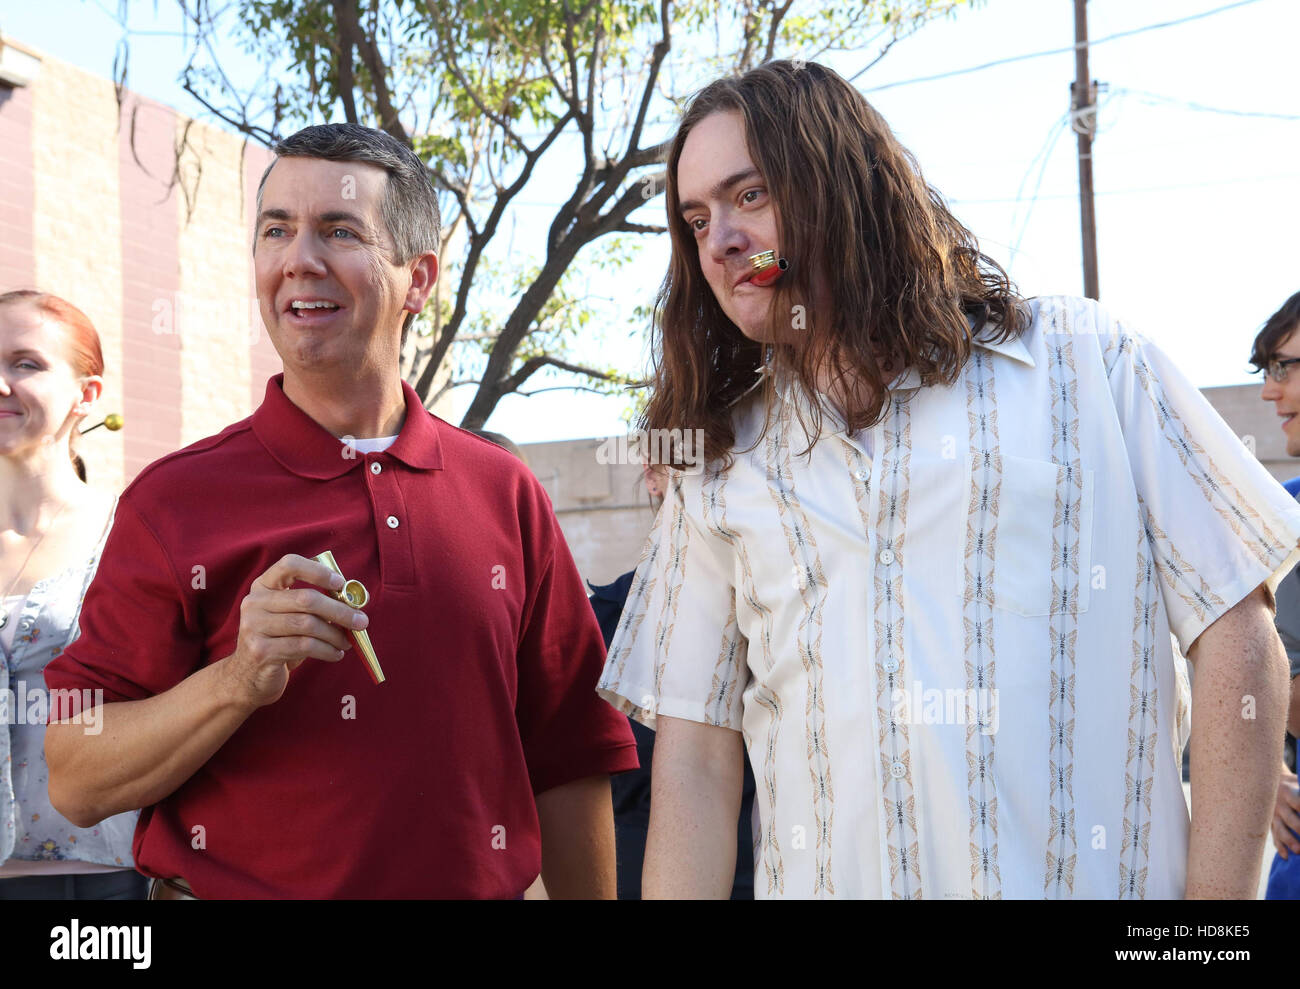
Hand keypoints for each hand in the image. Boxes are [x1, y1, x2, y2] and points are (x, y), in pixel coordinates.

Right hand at [221, 554, 368, 708]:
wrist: (249, 677)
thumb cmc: (280, 640)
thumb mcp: (293, 616)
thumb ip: (318, 604)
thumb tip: (359, 600)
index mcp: (263, 586)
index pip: (289, 564)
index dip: (317, 571)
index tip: (341, 583)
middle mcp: (254, 603)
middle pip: (306, 599)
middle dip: (339, 610)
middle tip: (362, 621)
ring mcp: (254, 627)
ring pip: (307, 625)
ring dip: (335, 634)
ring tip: (348, 642)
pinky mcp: (261, 651)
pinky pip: (304, 646)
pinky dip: (327, 650)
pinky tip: (336, 654)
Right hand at [1271, 766, 1299, 858]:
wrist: (1264, 779)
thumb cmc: (1290, 783)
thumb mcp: (1297, 781)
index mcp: (1289, 793)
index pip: (1298, 804)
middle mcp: (1279, 805)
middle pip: (1291, 820)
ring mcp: (1273, 815)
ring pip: (1281, 830)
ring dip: (1290, 841)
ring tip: (1298, 851)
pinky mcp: (1270, 822)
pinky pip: (1274, 835)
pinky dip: (1279, 846)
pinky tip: (1285, 856)